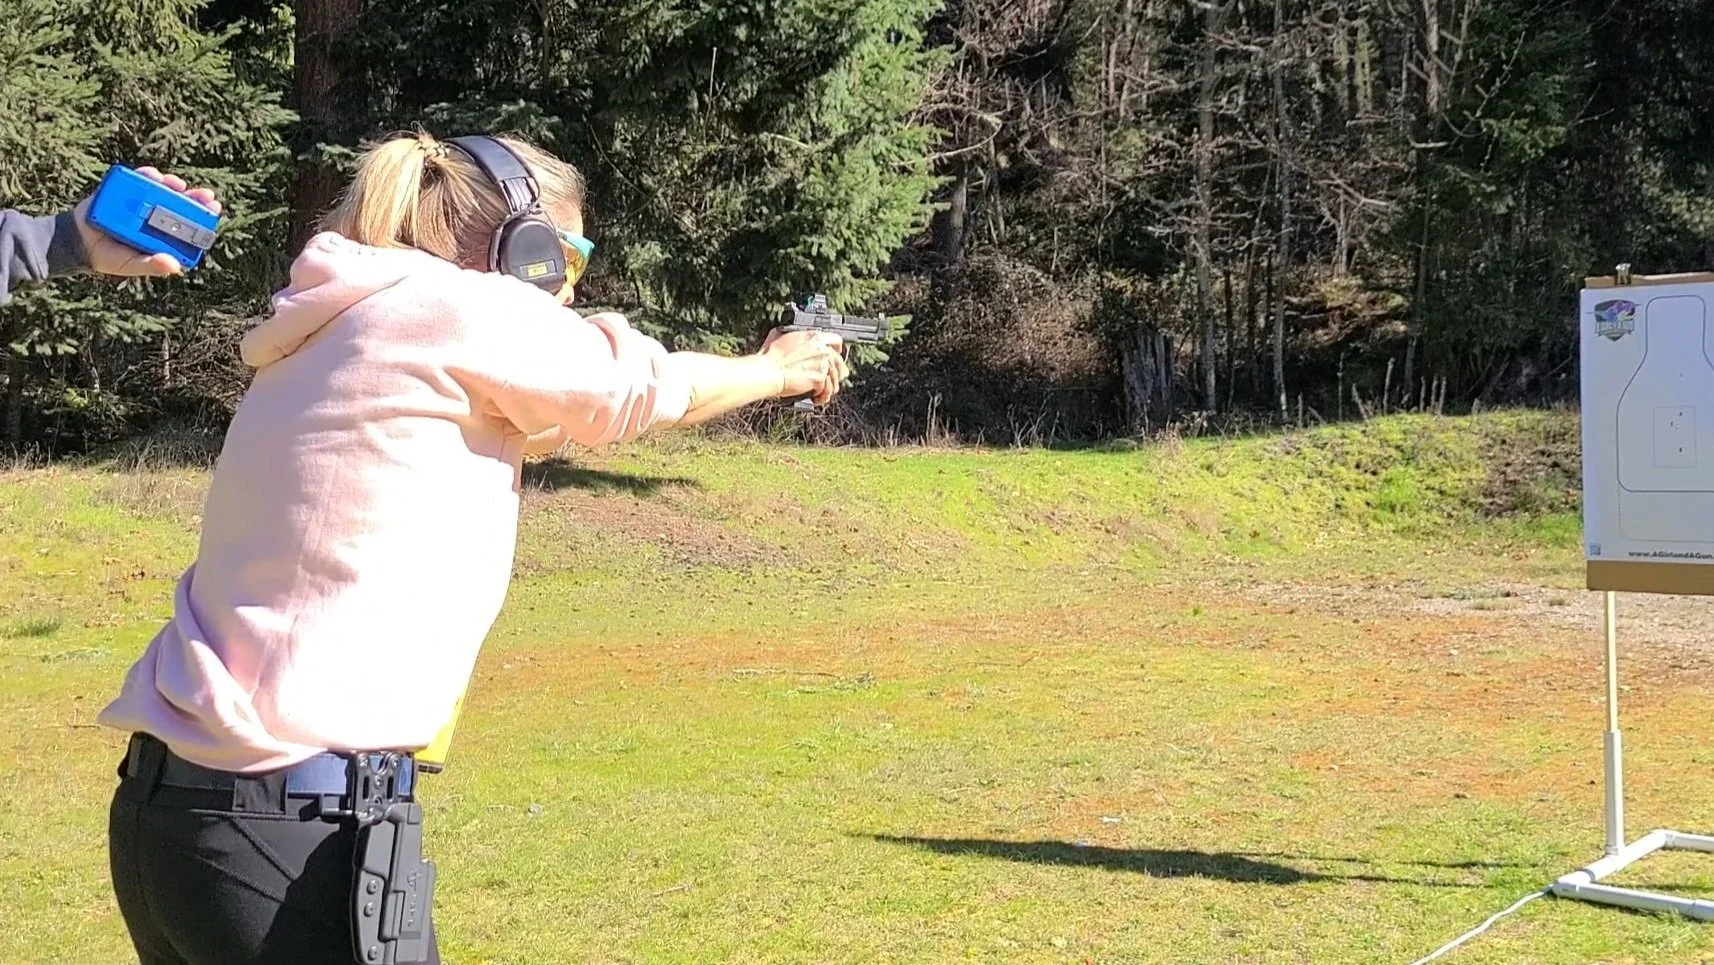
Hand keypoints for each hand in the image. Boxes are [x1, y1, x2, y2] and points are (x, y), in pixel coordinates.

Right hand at [73, 167, 220, 277]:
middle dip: (195, 197)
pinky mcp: (122, 190)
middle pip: (180, 203)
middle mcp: (155, 215)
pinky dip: (145, 175)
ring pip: (161, 189)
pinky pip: (136, 179)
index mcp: (163, 234)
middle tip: (206, 195)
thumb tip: (175, 266)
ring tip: (176, 185)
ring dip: (172, 184)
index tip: (214, 209)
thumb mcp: (131, 265)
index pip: (189, 224)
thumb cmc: (108, 257)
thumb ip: (151, 265)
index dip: (203, 216)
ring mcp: (139, 202)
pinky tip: (152, 176)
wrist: (76, 242)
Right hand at [760, 328, 848, 404]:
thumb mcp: (783, 337)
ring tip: (822, 392)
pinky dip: (821, 397)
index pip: (836, 340)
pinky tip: (816, 398)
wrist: (768, 371)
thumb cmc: (771, 356)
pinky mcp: (819, 379)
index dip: (838, 350)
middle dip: (837, 372)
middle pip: (839, 362)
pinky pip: (826, 391)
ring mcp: (822, 365)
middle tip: (831, 379)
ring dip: (829, 387)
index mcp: (814, 337)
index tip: (836, 355)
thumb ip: (798, 338)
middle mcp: (822, 349)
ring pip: (834, 379)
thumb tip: (799, 340)